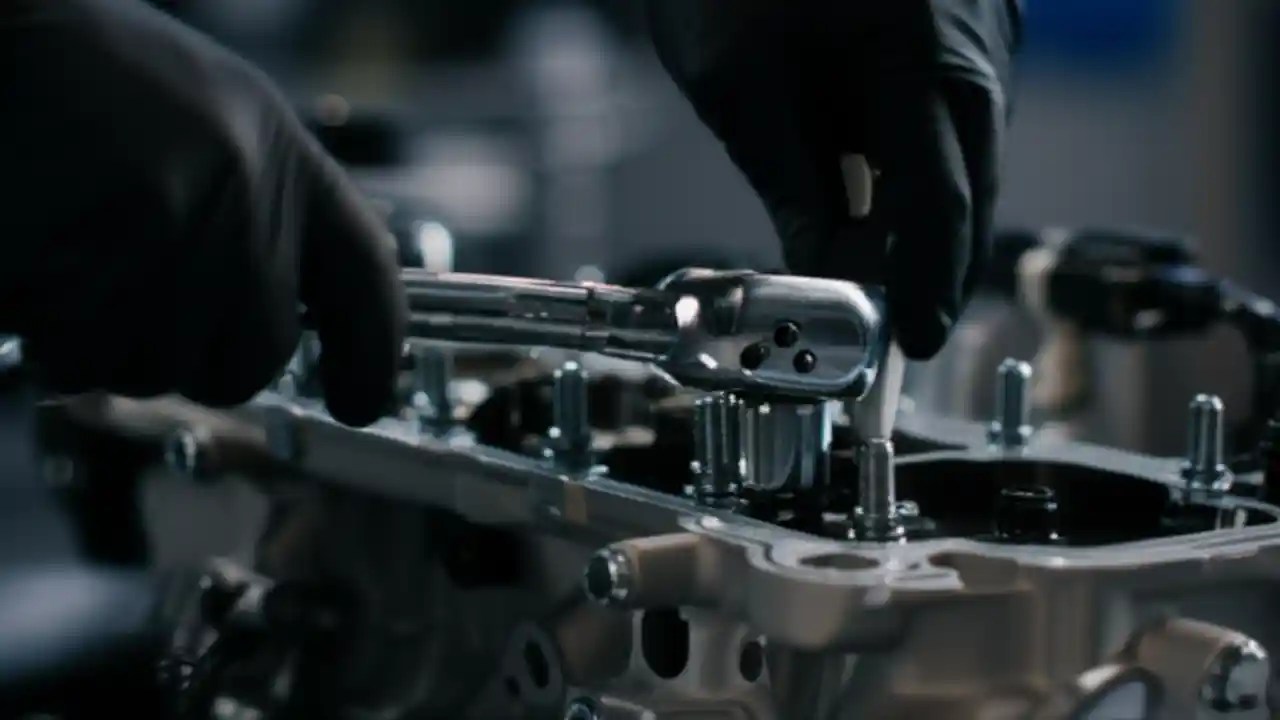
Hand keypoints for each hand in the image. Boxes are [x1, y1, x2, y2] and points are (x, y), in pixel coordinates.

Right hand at [0, 0, 405, 424]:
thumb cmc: (78, 79)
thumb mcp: (206, 123)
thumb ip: (254, 209)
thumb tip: (286, 310)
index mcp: (280, 154)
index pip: (364, 274)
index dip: (373, 351)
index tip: (361, 402)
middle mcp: (250, 193)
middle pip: (257, 355)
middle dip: (194, 358)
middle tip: (131, 303)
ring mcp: (186, 229)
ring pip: (163, 368)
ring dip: (107, 343)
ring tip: (72, 259)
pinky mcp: (111, 257)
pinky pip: (86, 358)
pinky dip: (50, 339)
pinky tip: (37, 272)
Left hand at [643, 1, 1020, 358]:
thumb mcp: (741, 86)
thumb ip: (793, 187)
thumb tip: (825, 274)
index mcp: (922, 61)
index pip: (940, 209)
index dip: (927, 285)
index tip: (913, 341)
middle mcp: (976, 43)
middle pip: (968, 185)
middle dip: (934, 261)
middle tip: (903, 322)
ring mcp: (986, 21)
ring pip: (965, 147)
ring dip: (925, 208)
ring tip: (876, 261)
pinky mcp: (973, 13)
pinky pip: (956, 104)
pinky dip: (922, 154)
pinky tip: (881, 179)